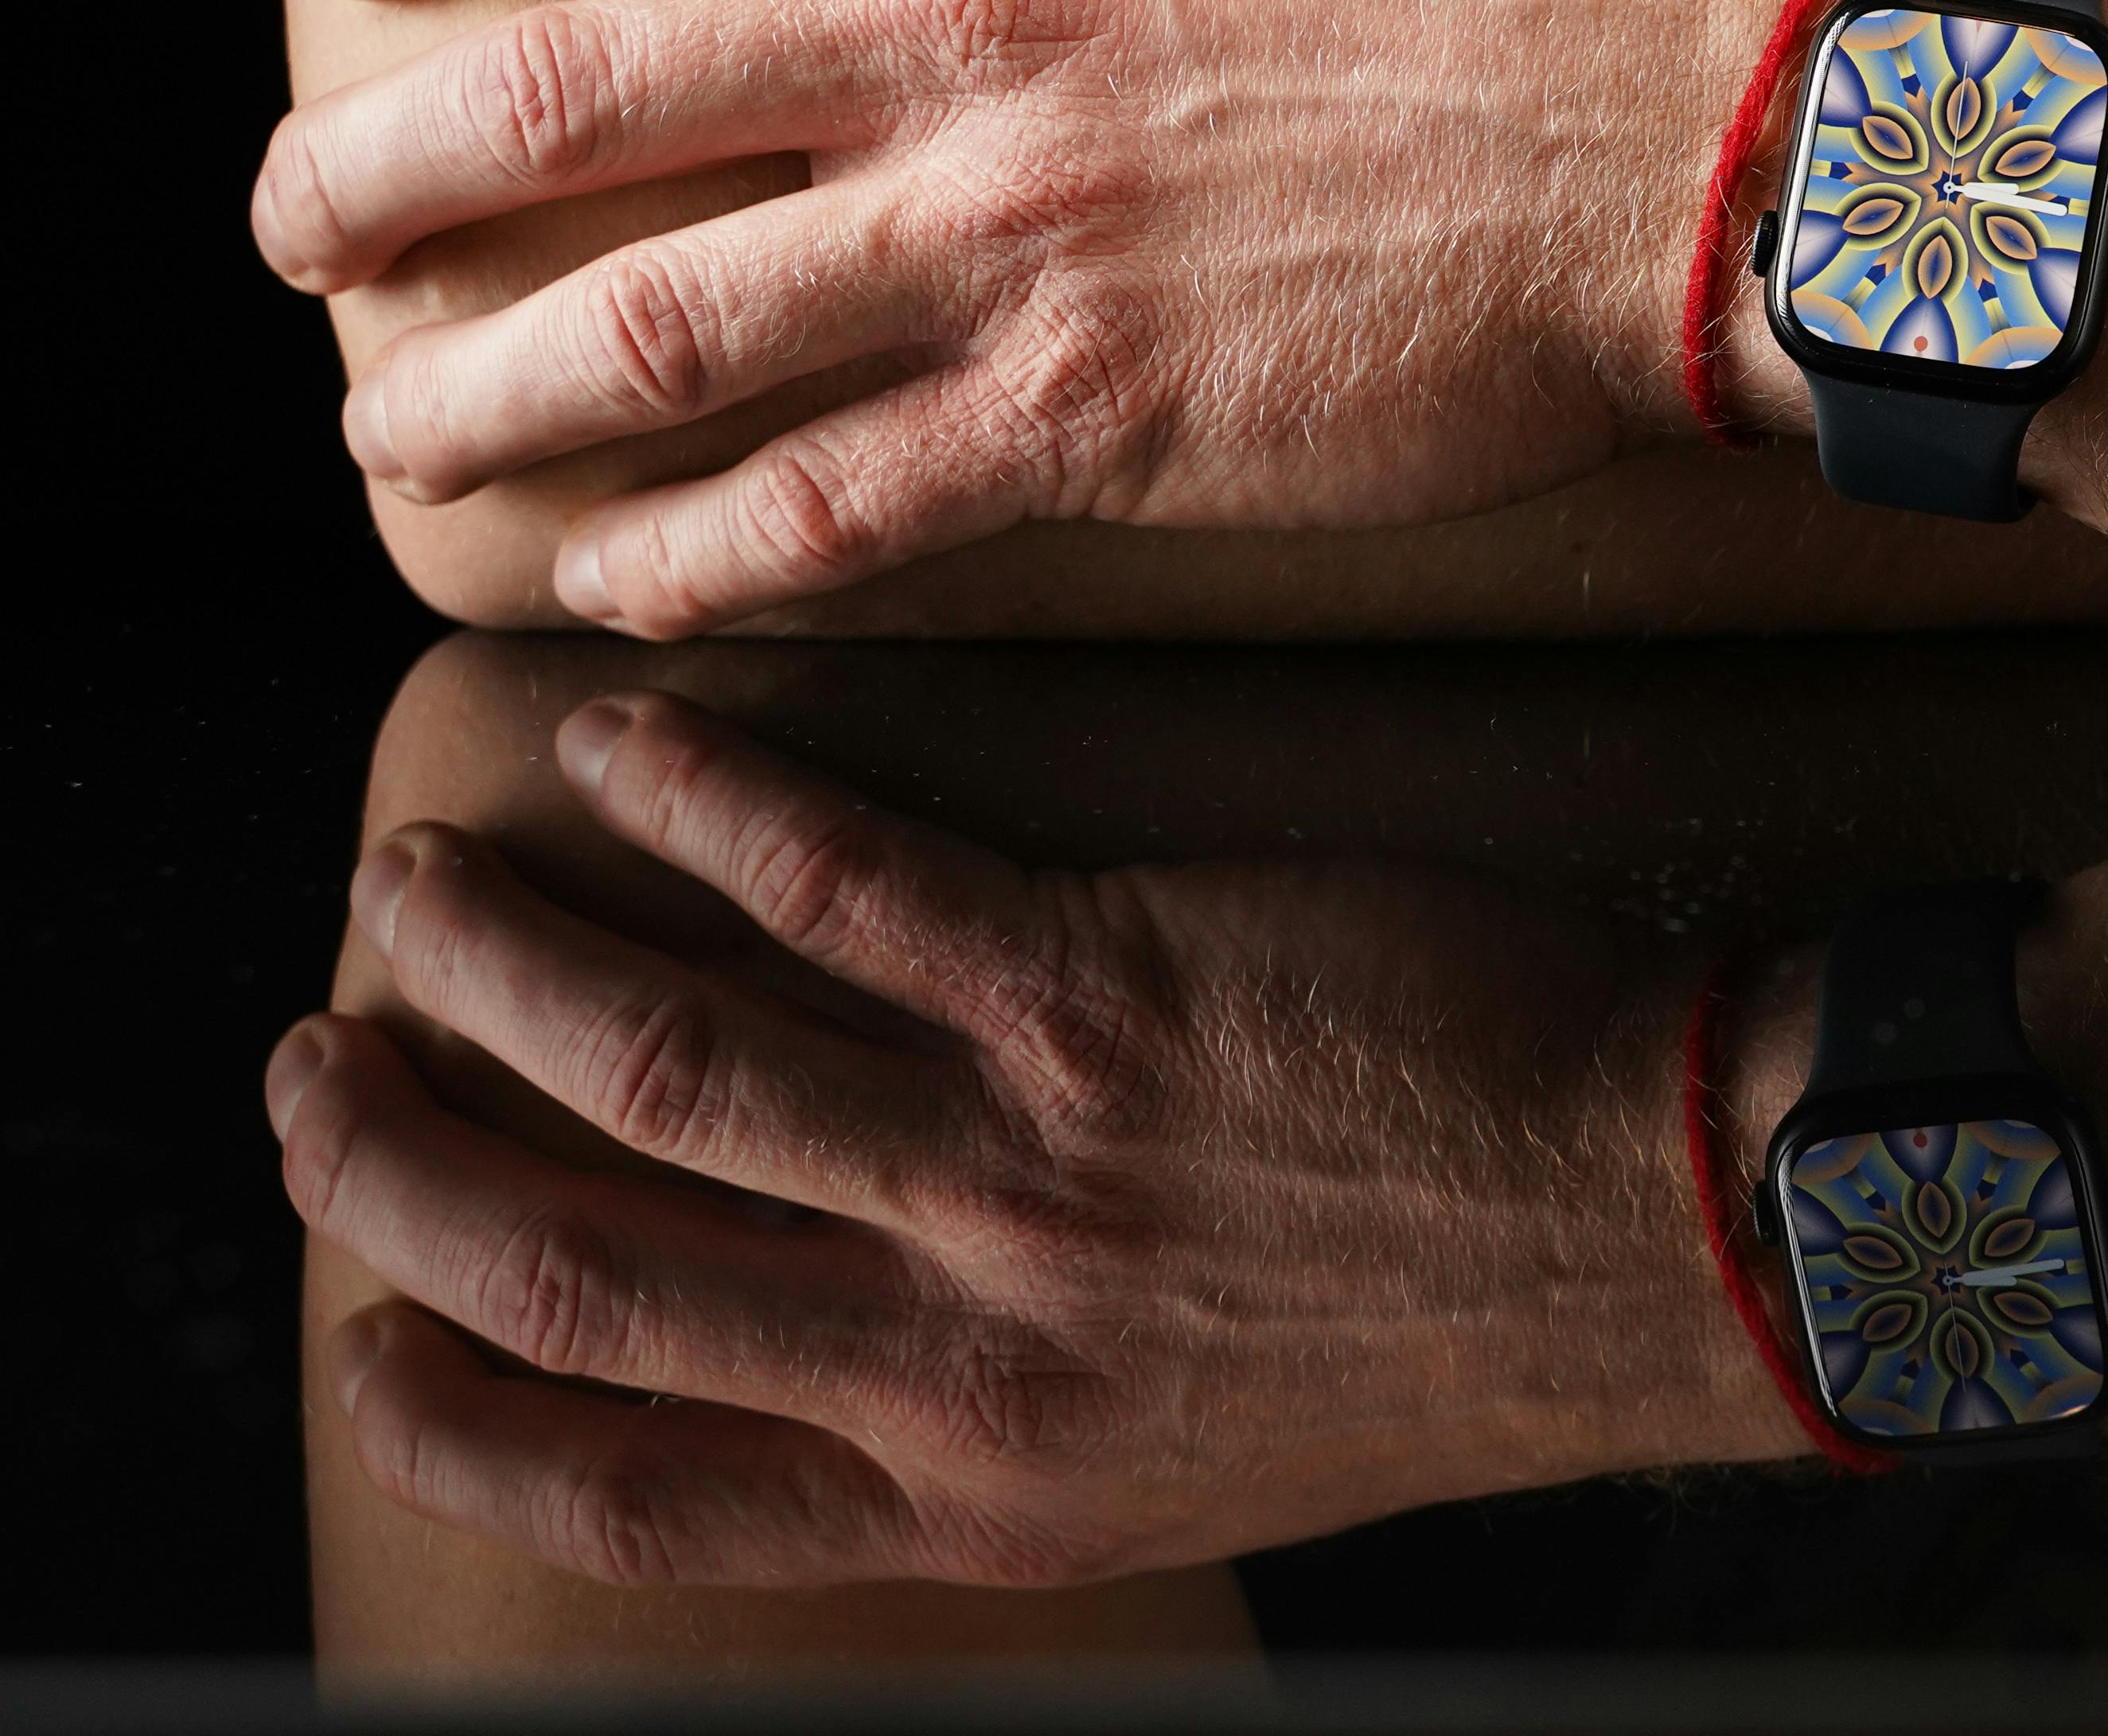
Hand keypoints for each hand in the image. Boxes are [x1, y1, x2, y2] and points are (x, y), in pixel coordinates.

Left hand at [253, 0, 1847, 632]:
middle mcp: (953, 28)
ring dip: (482, 394)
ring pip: (649, 329)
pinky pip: (825, 511)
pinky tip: (624, 585)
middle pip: (564, 100)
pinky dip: (693, 558)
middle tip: (299, 228)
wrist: (1694, 130)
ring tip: (395, 436)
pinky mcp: (1094, 419)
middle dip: (378, 174)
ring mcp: (1013, 233)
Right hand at [268, 691, 1773, 1587]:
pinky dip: (716, 808)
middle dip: (407, 1165)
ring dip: (512, 961)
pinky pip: (852, 889)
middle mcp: (966, 1358)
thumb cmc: (1443, 1323)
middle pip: (587, 1268)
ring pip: (671, 1066)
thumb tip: (853, 1357)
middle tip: (320, 1053)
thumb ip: (1015, 1419)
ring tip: (427, 872)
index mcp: (973, 1492)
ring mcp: (1027, 1173)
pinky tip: (642, 740)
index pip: (631, 1492)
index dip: (459, 1409)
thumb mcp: (1197, 1449)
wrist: (1660, 1236)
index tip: (368, 1322)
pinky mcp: (1112, 995)